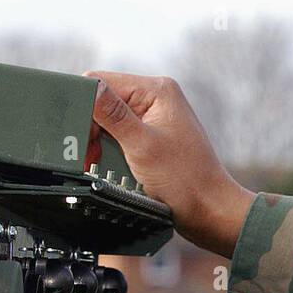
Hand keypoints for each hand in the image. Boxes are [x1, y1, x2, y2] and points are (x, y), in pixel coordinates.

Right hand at [85, 70, 256, 257]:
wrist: (209, 211)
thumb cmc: (186, 181)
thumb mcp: (142, 146)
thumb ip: (113, 115)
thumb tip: (90, 86)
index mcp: (157, 90)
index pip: (102, 81)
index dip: (86, 107)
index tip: (83, 136)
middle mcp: (156, 98)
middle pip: (104, 100)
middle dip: (92, 127)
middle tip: (90, 156)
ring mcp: (155, 117)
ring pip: (109, 119)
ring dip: (99, 141)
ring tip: (97, 162)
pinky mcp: (153, 136)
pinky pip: (121, 134)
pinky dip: (111, 149)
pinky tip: (111, 163)